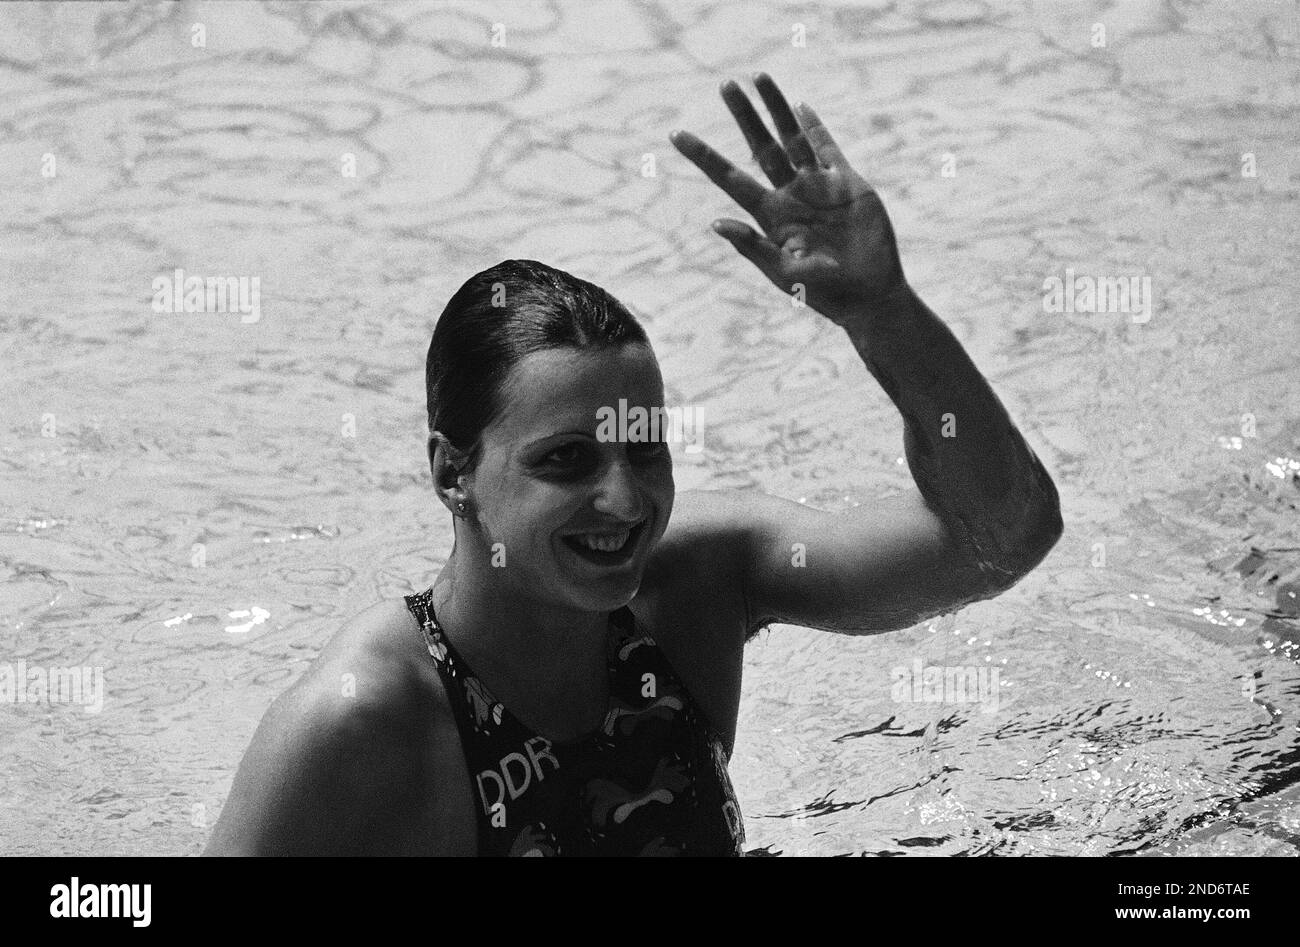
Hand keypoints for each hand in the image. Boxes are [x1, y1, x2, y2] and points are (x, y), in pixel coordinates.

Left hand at [670, 73, 907, 324]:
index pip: (730, 178)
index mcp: (770, 216)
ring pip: (793, 138)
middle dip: (745, 117)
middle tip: (726, 84)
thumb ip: (753, 247)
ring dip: (777, 109)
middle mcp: (790, 196)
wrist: (870, 294)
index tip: (677, 135)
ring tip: (760, 76)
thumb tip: (715, 224)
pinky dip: (814, 127)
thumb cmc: (825, 293)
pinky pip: (827, 148)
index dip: (704, 157)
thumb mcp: (784, 273)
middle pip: (761, 148)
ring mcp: (818, 187)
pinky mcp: (847, 183)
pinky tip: (799, 107)